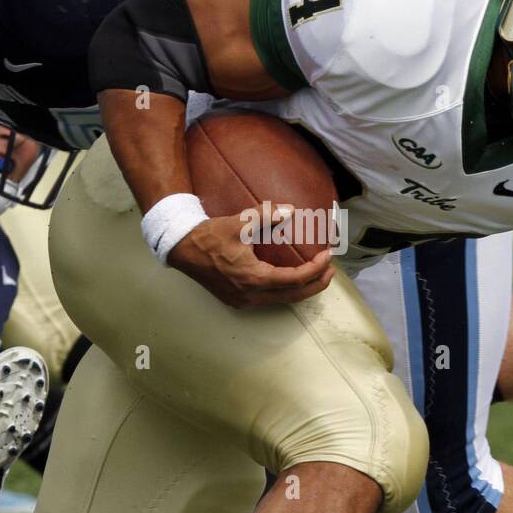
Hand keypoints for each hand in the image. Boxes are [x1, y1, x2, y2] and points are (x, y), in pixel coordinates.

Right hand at [168, 215, 333, 307]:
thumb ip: (265, 216)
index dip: (315, 269)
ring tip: (316, 275)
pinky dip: (285, 290)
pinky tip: (291, 279)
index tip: (328, 256)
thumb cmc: (209, 236)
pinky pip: (269, 299)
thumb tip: (290, 211)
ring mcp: (243, 301)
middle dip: (316, 284)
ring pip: (281, 300)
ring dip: (301, 289)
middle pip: (293, 296)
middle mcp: (250, 295)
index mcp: (253, 278)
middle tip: (331, 270)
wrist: (182, 249)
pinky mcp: (237, 300)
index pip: (295, 279)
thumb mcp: (239, 223)